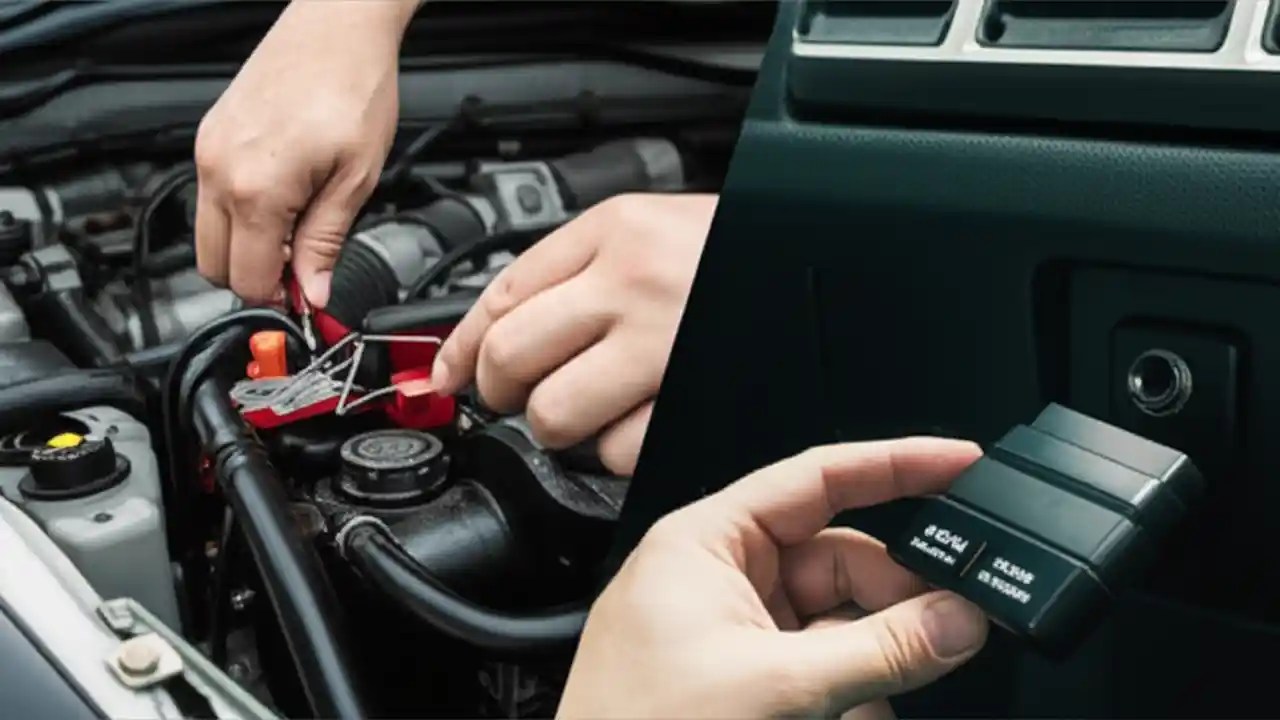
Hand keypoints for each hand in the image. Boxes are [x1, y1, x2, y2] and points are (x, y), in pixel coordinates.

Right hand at [193, 0, 416, 306]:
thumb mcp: (356, 179)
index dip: (280, 299)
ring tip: (299, 229)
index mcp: (254, 189)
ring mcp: (208, 151)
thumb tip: (314, 293)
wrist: (337, 27)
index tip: (307, 300)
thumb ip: (327, 242)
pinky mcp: (210, 136)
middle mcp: (218, 171)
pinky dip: (241, 214)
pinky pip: (212, 198)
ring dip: (248, 246)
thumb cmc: (353, 87)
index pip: (247, 279)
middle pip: (214, 266)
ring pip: (209, 234)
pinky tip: (284, 200)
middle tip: (304, 270)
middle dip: (256, 278)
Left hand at [431, 193, 716, 475]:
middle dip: (498, 391)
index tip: (445, 376)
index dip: (460, 346)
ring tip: (588, 411)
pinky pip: (619, 451)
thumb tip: (514, 323)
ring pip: (553, 413)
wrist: (828, 265)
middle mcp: (633, 283)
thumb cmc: (743, 252)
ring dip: (559, 426)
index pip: (504, 292)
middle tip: (514, 398)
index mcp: (618, 229)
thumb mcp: (661, 226)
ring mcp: (663, 344)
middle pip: (510, 355)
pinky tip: (639, 423)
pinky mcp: (693, 401)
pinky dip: (620, 451)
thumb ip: (590, 265)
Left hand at [557, 438, 988, 719]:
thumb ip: (880, 650)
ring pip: (835, 618)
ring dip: (876, 655)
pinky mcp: (738, 678)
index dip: (895, 464)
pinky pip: (816, 664)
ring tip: (888, 690)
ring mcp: (728, 630)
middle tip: (958, 620)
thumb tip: (958, 617)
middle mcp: (717, 575)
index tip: (959, 462)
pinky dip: (851, 690)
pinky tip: (860, 712)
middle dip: (898, 592)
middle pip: (838, 556)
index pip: (817, 476)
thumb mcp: (778, 687)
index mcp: (706, 541)